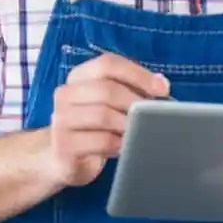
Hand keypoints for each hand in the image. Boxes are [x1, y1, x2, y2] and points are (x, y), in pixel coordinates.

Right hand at [45, 53, 168, 186]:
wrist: (60, 158)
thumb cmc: (93, 127)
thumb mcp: (109, 104)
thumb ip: (131, 90)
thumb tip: (161, 84)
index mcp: (78, 76)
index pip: (108, 64)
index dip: (138, 74)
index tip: (162, 89)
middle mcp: (65, 94)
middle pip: (106, 89)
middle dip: (135, 102)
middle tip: (151, 115)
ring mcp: (61, 119)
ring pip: (102, 115)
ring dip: (128, 124)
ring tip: (139, 131)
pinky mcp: (63, 145)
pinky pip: (100, 140)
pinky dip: (119, 143)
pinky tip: (124, 146)